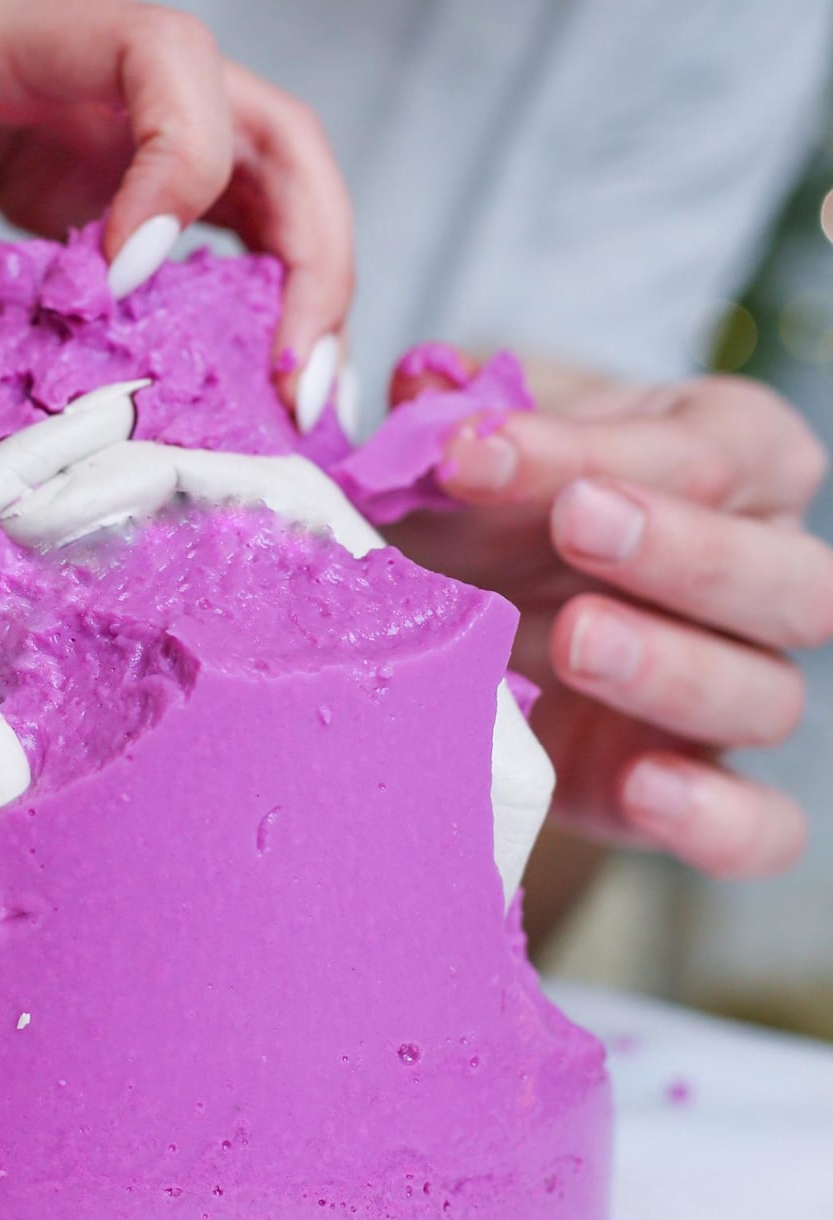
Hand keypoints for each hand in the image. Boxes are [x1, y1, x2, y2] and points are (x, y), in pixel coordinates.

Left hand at [0, 0, 351, 408]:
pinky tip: (230, 391)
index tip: (127, 273)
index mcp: (14, 33)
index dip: (181, 158)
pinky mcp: (86, 186)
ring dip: (295, 284)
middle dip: (307, 247)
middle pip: (264, 126)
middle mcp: (87, 73)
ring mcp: (99, 130)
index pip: (163, 53)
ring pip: (255, 183)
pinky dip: (232, 306)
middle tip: (293, 381)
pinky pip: (197, 235)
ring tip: (292, 405)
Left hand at [394, 372, 832, 877]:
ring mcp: (735, 689)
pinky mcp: (693, 789)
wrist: (459, 601)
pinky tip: (643, 789)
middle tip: (575, 523)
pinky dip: (715, 819)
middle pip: (791, 577)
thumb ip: (454, 415)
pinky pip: (761, 828)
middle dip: (685, 549)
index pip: (709, 451)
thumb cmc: (489, 497)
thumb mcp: (473, 439)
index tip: (471, 449)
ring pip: (769, 695)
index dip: (591, 447)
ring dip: (674, 669)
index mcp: (733, 457)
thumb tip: (428, 391)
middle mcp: (763, 572)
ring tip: (575, 641)